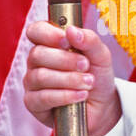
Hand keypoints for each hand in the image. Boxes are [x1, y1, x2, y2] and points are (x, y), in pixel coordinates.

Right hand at [24, 21, 120, 135]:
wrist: (102, 105)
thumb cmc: (97, 75)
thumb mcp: (101, 55)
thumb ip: (89, 40)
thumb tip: (71, 31)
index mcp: (49, 44)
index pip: (36, 31)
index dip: (48, 34)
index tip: (67, 41)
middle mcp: (36, 61)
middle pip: (37, 54)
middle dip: (65, 60)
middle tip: (85, 65)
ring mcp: (32, 82)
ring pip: (40, 76)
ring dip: (69, 79)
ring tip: (88, 83)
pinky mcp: (33, 103)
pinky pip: (43, 97)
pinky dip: (65, 96)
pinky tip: (80, 96)